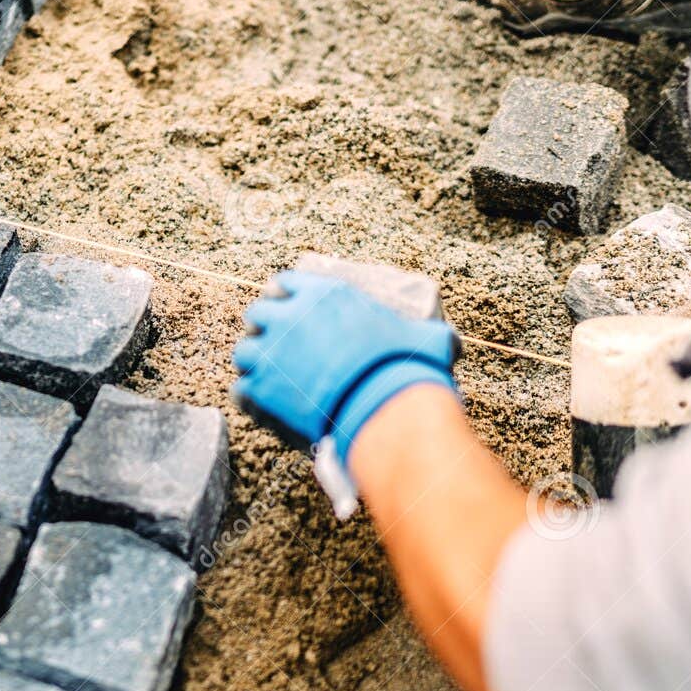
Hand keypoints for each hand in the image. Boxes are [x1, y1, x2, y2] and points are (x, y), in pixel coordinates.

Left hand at [232, 271, 459, 460]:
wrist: (383, 407)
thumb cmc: (406, 369)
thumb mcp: (423, 340)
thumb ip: (428, 335)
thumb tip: (448, 343)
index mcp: (323, 295)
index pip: (288, 282)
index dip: (286, 297)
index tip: (289, 309)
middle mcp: (290, 317)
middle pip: (258, 313)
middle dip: (265, 327)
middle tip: (277, 345)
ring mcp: (270, 354)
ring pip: (244, 351)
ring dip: (254, 362)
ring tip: (269, 377)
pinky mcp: (261, 390)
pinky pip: (242, 390)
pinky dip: (252, 398)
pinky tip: (267, 406)